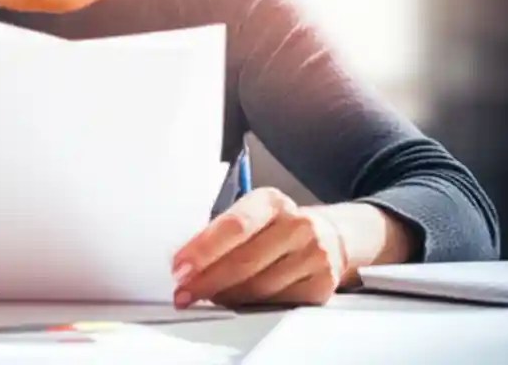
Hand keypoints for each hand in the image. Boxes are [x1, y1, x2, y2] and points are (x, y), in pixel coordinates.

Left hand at [171, 187, 348, 308]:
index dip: (204, 249)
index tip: (179, 268)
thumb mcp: (252, 216)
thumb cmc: (275, 228)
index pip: (234, 225)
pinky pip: (277, 302)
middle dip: (207, 280)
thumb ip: (220, 235)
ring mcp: (314, 255)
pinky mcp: (321, 284)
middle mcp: (297, 225)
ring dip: (225, 296)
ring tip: (204, 297)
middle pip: (244, 260)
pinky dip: (250, 306)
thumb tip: (184, 265)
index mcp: (272, 201)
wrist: (328, 237)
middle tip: (182, 293)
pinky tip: (235, 302)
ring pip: (258, 287)